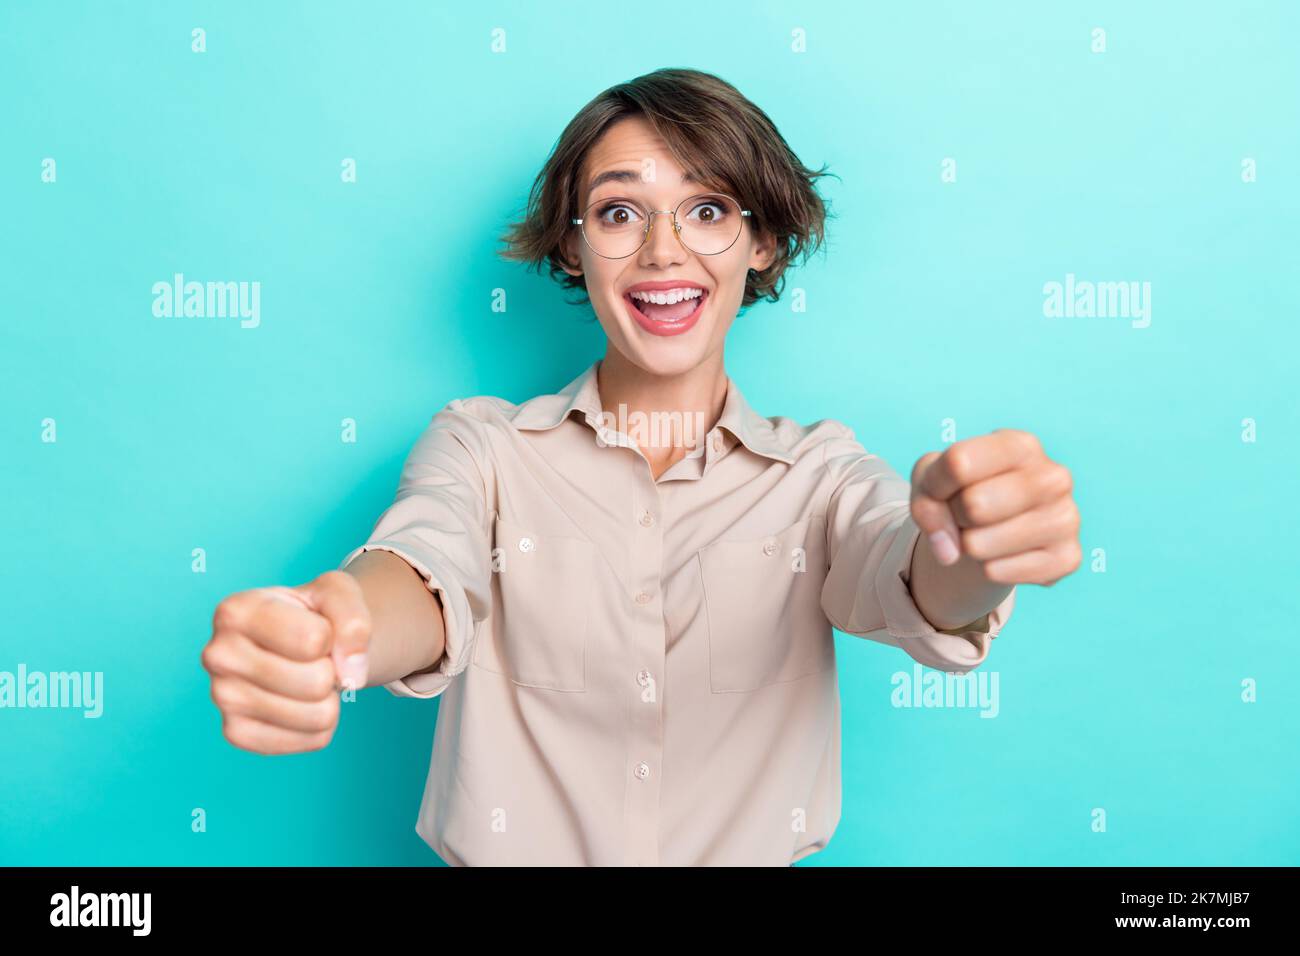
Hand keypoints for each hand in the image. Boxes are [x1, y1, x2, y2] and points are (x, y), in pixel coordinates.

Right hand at [201, 570, 371, 754]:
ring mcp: (223, 698)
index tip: (315, 628)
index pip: (315, 640)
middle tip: (313, 658)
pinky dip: (321, 723)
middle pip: (316, 682)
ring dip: (329, 698)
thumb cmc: (314, 614)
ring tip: (307, 678)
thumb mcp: (340, 593)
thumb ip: (354, 620)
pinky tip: (300, 702)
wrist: (300, 642)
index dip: (331, 636)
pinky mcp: (237, 733)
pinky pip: (312, 740)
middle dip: (331, 670)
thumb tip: (351, 677)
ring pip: (318, 716)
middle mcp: (218, 655)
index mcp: (236, 610)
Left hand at [910, 429, 1080, 584]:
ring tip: (985, 532)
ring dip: (969, 545)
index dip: (936, 484)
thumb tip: (949, 551)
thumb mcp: (932, 481)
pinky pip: (996, 573)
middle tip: (970, 515)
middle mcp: (1053, 477)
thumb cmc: (963, 491)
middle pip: (974, 505)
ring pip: (979, 544)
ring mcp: (1066, 518)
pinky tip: (1002, 553)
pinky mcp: (1067, 558)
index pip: (958, 464)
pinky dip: (986, 568)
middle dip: (957, 516)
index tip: (945, 487)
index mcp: (1021, 445)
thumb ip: (926, 502)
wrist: (993, 528)